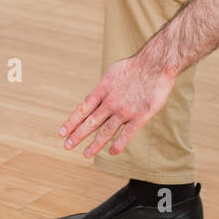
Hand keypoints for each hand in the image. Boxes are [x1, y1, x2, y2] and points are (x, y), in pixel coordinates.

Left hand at [58, 52, 176, 159]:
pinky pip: (126, 134)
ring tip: (85, 154)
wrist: (156, 64)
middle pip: (90, 122)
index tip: (62, 132)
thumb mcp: (112, 72)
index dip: (71, 122)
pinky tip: (111, 152)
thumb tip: (96, 96)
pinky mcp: (140, 117)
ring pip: (106, 131)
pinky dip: (118, 145)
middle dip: (77, 135)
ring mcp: (124, 111)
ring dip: (95, 144)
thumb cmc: (135, 66)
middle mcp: (110, 102)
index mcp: (103, 90)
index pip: (83, 109)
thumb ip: (104, 87)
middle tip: (67, 146)